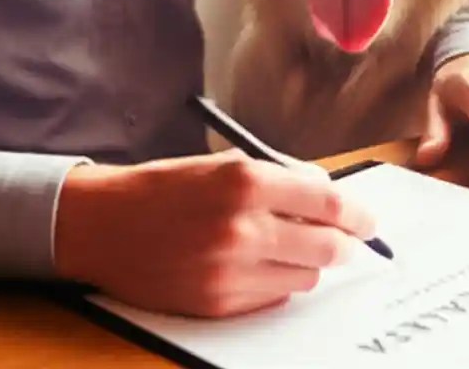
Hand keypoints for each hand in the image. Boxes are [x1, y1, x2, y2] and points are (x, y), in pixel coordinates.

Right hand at [54, 149, 375, 317]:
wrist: (101, 224)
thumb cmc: (164, 188)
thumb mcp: (224, 165)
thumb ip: (280, 179)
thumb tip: (328, 194)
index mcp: (245, 180)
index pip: (328, 201)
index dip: (357, 213)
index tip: (367, 219)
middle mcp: (241, 226)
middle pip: (329, 247)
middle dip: (344, 244)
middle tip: (345, 240)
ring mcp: (230, 269)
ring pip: (306, 276)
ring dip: (307, 263)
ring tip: (284, 248)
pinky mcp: (218, 302)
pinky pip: (275, 297)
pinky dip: (278, 283)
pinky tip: (257, 266)